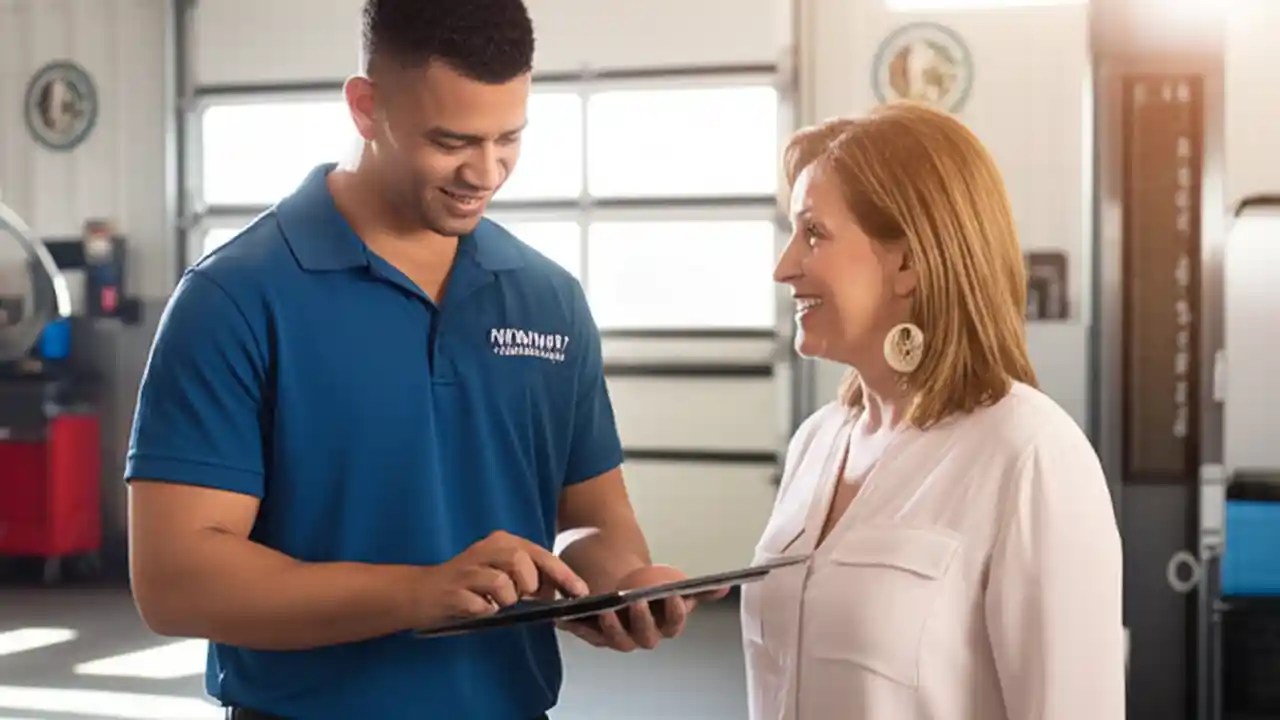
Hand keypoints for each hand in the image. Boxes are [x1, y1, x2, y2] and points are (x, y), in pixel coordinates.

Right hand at [410, 530, 589, 630]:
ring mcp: (468, 569)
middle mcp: (486, 549)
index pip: (540, 554)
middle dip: (528, 585)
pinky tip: (476, 607)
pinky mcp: (454, 590)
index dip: (563, 574)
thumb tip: (561, 589)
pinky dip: (485, 611)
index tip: (580, 591)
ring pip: (503, 584)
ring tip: (493, 601)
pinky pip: (482, 605)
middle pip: (521, 562)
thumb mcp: (501, 574)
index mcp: (501, 541)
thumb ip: (529, 577)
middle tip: (520, 596)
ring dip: (505, 599)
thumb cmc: (468, 585)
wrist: (421, 593)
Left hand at [556, 564, 728, 651]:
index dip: (674, 611)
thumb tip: (724, 587)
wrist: (622, 585)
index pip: (675, 623)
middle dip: (641, 620)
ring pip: (617, 640)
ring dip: (611, 628)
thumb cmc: (651, 588)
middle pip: (645, 637)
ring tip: (605, 610)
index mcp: (666, 626)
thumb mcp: (673, 584)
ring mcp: (619, 638)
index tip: (670, 594)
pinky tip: (571, 614)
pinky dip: (579, 626)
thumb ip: (698, 589)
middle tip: (635, 600)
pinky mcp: (596, 635)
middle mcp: (644, 637)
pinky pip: (588, 634)